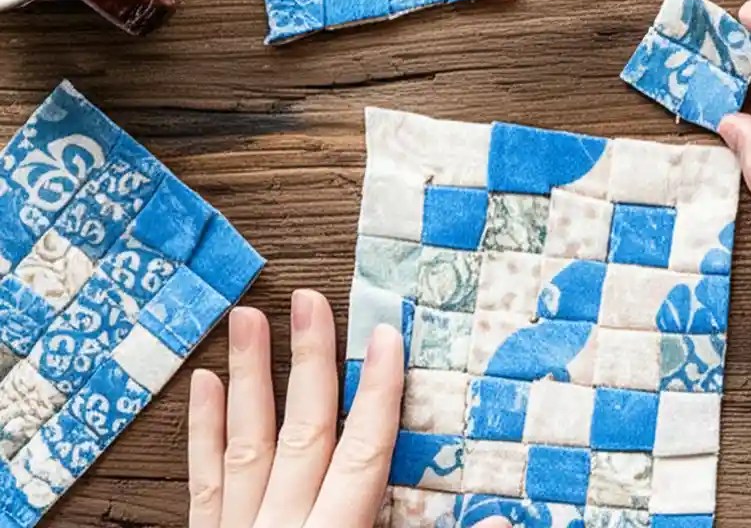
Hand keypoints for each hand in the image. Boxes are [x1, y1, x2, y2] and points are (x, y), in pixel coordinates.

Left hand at [187, 290, 411, 527]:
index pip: (363, 456)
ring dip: (250, 376)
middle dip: (310, 362)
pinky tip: (205, 382)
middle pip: (303, 433)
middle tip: (309, 301)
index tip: (385, 337)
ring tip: (247, 318)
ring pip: (247, 444)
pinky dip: (204, 429)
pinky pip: (205, 479)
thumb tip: (488, 510)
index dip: (378, 394)